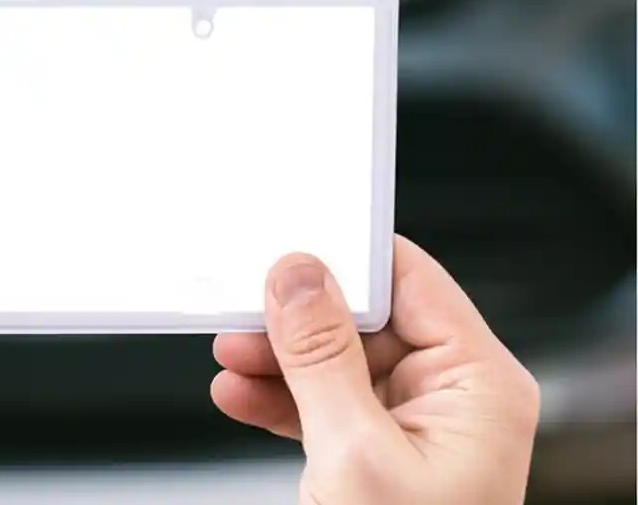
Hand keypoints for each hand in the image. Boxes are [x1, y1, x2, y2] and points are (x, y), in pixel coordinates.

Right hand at [211, 235, 539, 504]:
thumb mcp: (353, 452)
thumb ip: (321, 357)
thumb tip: (298, 278)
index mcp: (478, 384)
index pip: (411, 281)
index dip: (345, 263)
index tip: (284, 256)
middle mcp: (454, 397)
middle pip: (364, 321)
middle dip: (295, 322)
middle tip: (241, 317)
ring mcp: (417, 427)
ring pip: (336, 362)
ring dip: (278, 362)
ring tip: (232, 362)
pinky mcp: (381, 452)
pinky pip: (325, 403)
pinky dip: (281, 401)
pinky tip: (241, 396)